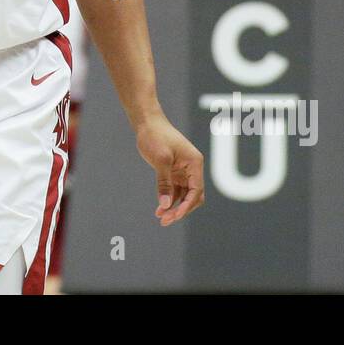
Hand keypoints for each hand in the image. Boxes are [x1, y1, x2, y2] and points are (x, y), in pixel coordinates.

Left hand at [135, 111, 203, 225]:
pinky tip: (159, 210)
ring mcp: (183, 171)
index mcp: (195, 163)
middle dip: (181, 210)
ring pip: (184, 196)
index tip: (174, 216)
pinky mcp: (174, 172)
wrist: (147, 123)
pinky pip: (175, 191)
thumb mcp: (160, 160)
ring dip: (174, 207)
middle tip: (165, 221)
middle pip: (193, 196)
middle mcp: (192, 169)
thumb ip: (164, 183)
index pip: (196, 191)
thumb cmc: (155, 136)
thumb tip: (165, 206)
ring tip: (161, 218)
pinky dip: (169, 200)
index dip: (187, 206)